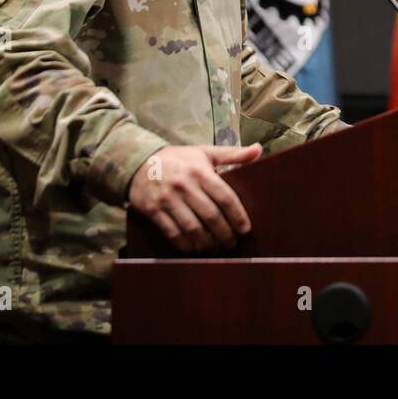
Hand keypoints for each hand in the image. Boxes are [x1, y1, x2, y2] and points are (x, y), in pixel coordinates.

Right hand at [128, 144, 261, 251]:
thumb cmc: (178, 159)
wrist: (138, 161)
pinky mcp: (153, 211)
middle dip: (225, 233)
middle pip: (210, 216)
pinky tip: (196, 249)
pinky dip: (186, 245)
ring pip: (192, 228)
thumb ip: (233, 154)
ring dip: (207, 243)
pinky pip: (173, 233)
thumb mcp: (205, 152)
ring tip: (217, 249)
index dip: (237, 216)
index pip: (225, 197)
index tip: (245, 229)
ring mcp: (167, 200)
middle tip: (233, 243)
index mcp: (200, 171)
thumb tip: (258, 149)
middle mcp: (184, 186)